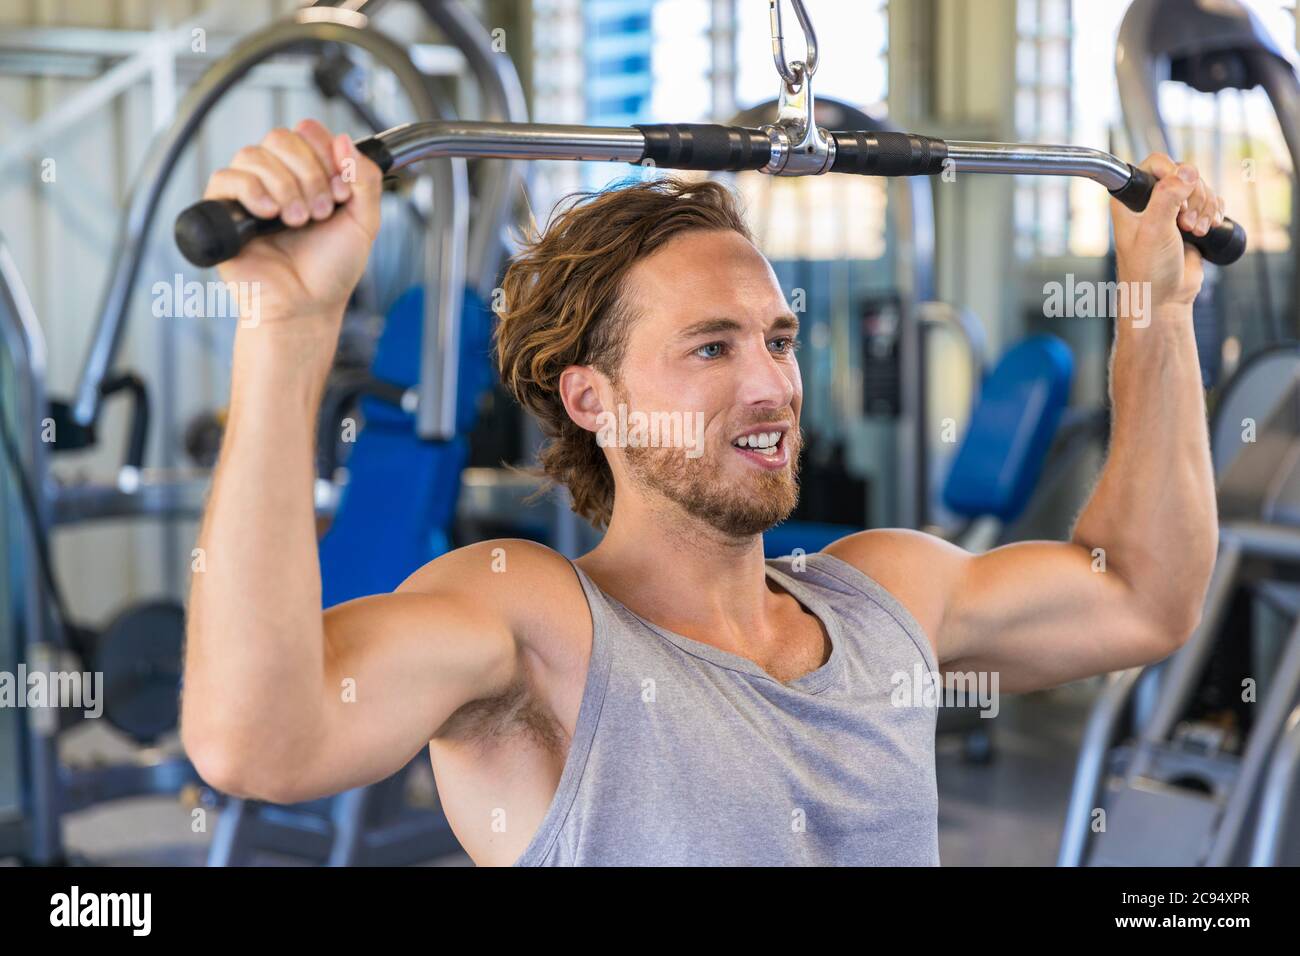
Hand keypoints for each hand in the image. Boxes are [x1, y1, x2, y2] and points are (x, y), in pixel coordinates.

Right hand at [203, 119, 382, 326]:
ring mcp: (250, 192)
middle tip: (321, 211)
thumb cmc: (330, 270)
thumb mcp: (364, 222)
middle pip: (280, 138)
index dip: (324, 151)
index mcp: (308, 174)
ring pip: (253, 154)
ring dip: (285, 186)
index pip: (307, 132)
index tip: (340, 188)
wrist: (306, 305)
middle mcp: (277, 178)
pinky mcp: (225, 211)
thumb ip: (365, 179)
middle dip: (308, 173)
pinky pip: (226, 178)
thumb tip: (343, 139)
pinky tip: (270, 215)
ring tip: (298, 221)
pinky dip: (253, 191)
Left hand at [1110, 153, 1222, 309]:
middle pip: (1185, 174)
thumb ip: (1167, 198)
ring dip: (1205, 209)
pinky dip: (1214, 214)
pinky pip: (1211, 202)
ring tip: (1194, 232)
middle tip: (1185, 224)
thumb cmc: (1148, 271)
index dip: (1173, 173)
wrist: (1164, 298)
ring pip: (1201, 188)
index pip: (1156, 163)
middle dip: (1194, 198)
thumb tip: (1186, 171)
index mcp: (1130, 199)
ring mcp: (1170, 210)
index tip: (1179, 194)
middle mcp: (1149, 201)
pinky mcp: (1189, 220)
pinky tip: (1206, 231)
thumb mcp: (1155, 231)